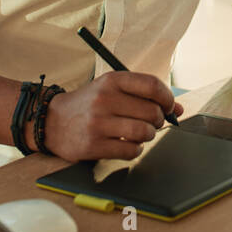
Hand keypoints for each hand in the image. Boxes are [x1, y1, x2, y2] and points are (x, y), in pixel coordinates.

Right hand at [44, 71, 183, 161]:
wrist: (52, 121)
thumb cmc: (90, 104)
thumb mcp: (112, 90)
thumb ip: (144, 96)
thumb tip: (179, 109)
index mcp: (112, 80)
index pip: (152, 85)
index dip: (168, 98)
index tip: (169, 106)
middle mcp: (105, 99)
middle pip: (152, 111)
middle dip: (158, 120)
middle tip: (152, 122)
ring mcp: (98, 123)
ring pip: (143, 133)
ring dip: (148, 136)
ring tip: (139, 133)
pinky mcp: (93, 145)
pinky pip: (130, 150)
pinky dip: (135, 150)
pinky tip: (127, 144)